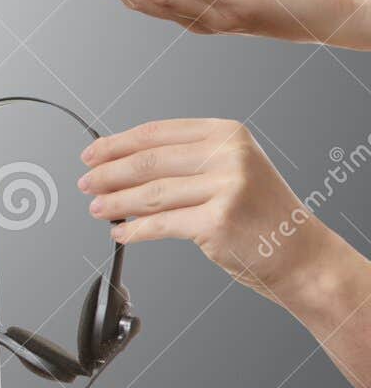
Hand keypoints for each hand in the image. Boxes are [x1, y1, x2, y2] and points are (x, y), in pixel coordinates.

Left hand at [78, 118, 337, 305]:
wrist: (301, 254)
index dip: (117, 144)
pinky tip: (121, 233)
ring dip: (115, 203)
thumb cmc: (260, 214)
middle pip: (148, 161)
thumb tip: (120, 164)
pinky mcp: (217, 221)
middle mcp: (228, 155)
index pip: (156, 133)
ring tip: (97, 209)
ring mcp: (225, 187)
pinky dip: (135, 230)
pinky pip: (161, 224)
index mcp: (226, 133)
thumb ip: (185, 160)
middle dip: (108, 174)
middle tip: (86, 183)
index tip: (92, 154)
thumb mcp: (230, 169)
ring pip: (150, 193)